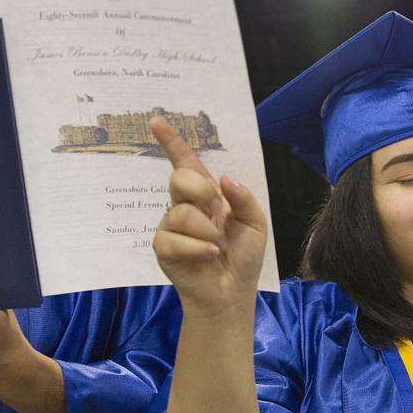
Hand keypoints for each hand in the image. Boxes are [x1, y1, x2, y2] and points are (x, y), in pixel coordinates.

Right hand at [150, 116, 266, 317]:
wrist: (233, 292)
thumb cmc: (243, 257)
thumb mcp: (255, 223)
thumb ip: (244, 198)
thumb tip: (224, 179)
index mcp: (207, 195)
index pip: (186, 163)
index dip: (171, 142)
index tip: (157, 121)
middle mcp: (185, 206)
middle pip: (179, 179)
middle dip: (201, 191)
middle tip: (218, 212)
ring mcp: (171, 227)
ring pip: (181, 213)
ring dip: (207, 231)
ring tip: (219, 246)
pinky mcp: (163, 248)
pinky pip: (173, 239)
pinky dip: (198, 248)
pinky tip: (209, 256)